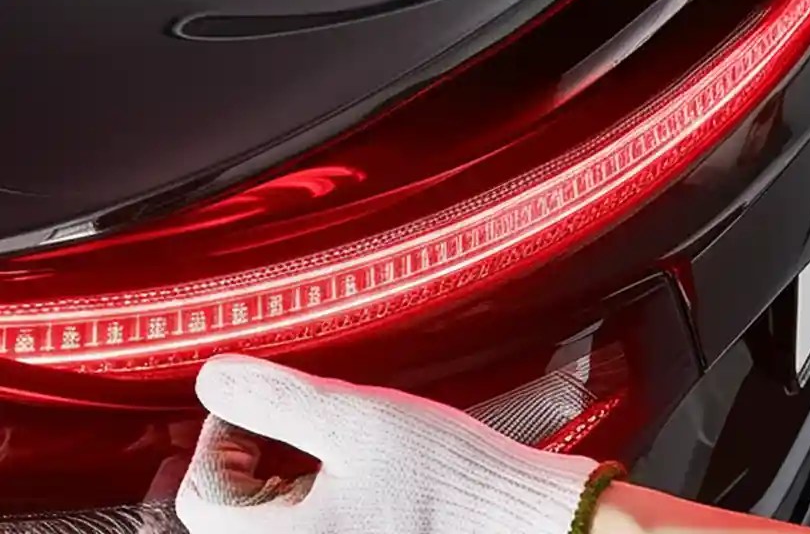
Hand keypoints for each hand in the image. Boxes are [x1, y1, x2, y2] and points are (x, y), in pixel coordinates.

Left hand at [176, 355, 596, 533]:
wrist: (522, 517)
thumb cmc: (450, 481)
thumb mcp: (357, 420)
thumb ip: (276, 399)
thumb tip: (214, 377)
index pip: (202, 495)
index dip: (222, 436)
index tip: (266, 407)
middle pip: (230, 514)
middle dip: (251, 457)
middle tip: (298, 426)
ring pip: (270, 522)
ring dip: (282, 479)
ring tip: (333, 450)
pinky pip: (311, 529)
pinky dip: (316, 500)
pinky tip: (358, 477)